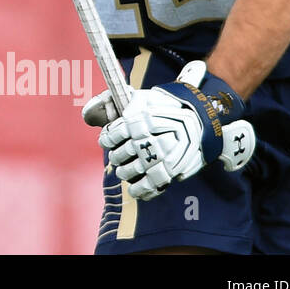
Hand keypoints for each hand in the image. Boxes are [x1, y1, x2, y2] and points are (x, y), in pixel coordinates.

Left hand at [97, 61, 256, 200]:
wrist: (202, 119)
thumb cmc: (166, 106)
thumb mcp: (141, 97)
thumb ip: (114, 103)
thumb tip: (87, 116)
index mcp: (138, 120)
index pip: (111, 135)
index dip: (107, 139)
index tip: (108, 140)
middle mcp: (147, 139)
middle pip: (121, 155)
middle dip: (117, 156)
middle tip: (119, 155)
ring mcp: (160, 156)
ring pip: (132, 171)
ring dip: (125, 172)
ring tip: (125, 170)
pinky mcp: (172, 171)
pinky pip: (150, 186)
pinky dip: (141, 190)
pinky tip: (136, 190)